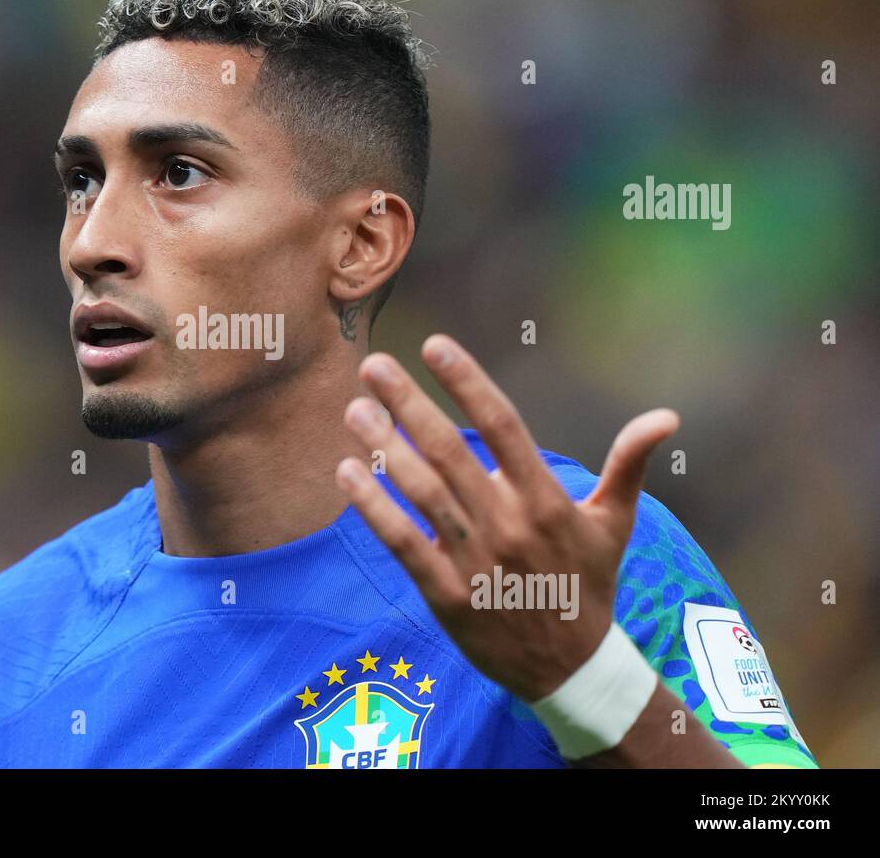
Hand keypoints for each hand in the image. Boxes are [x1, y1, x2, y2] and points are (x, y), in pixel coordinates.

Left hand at [335, 333, 678, 703]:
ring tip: (354, 410)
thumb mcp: (615, 524)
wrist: (573, 670)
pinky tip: (346, 472)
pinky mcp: (447, 596)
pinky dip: (373, 508)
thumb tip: (668, 417)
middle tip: (374, 366)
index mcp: (548, 500)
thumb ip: (629, 465)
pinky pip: (403, 544)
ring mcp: (476, 561)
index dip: (467, 382)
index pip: (503, 426)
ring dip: (383, 447)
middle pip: (450, 451)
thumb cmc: (588, 585)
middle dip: (408, 404)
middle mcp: (510, 524)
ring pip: (422, 493)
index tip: (434, 345)